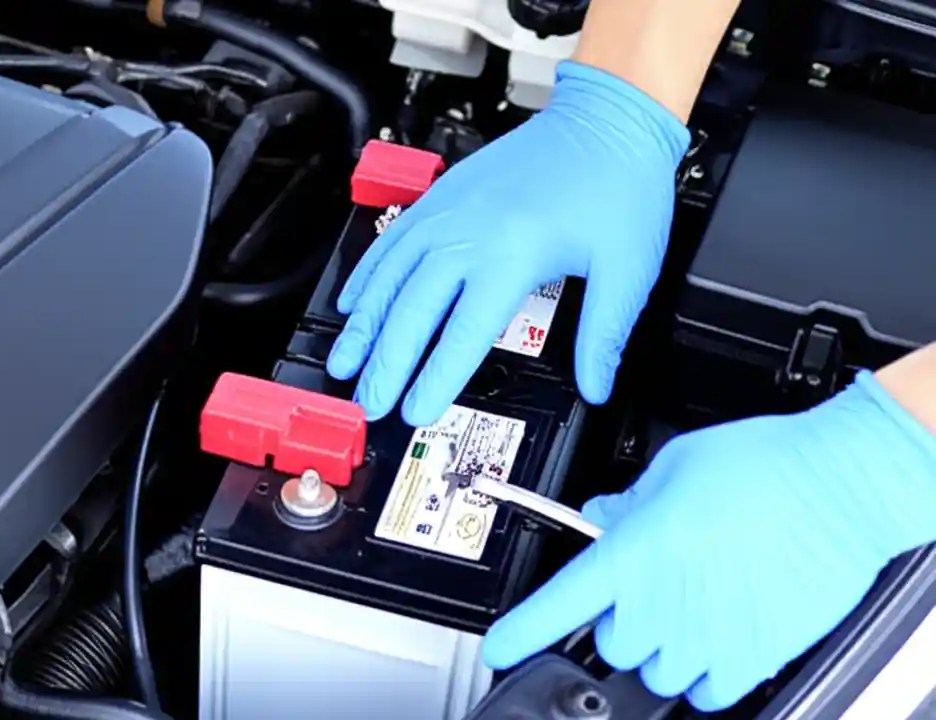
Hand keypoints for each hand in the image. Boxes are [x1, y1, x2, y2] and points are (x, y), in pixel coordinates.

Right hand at [327, 61, 689, 424]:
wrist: (607, 116)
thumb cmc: (618, 184)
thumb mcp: (627, 268)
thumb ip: (604, 335)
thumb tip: (596, 387)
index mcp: (512, 255)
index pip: (462, 334)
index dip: (434, 378)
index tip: (415, 411)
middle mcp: (468, 233)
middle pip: (411, 310)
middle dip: (384, 362)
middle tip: (368, 400)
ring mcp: (448, 212)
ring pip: (389, 276)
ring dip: (362, 324)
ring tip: (343, 361)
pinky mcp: (441, 195)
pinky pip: (391, 241)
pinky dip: (367, 275)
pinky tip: (352, 302)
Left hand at [481, 372, 935, 710]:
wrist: (839, 484)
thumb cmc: (763, 465)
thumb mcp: (673, 465)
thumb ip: (628, 501)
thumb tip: (604, 513)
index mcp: (631, 552)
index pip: (555, 605)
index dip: (518, 634)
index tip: (499, 649)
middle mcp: (660, 603)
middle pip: (611, 643)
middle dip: (624, 620)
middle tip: (655, 587)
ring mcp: (705, 636)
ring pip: (657, 670)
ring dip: (666, 647)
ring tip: (698, 604)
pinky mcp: (751, 658)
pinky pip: (708, 692)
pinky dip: (708, 672)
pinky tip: (723, 633)